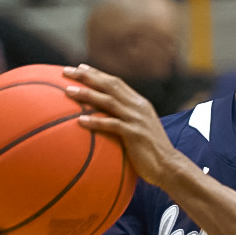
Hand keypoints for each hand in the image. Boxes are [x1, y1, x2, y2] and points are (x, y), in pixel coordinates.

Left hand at [64, 65, 184, 187]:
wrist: (169, 166)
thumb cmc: (150, 152)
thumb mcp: (139, 129)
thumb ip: (125, 120)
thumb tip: (105, 119)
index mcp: (139, 103)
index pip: (115, 82)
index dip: (97, 74)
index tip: (79, 68)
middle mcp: (138, 106)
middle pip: (109, 85)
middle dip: (87, 76)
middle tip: (66, 71)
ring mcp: (137, 119)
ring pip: (108, 101)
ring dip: (87, 94)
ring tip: (68, 91)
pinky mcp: (135, 134)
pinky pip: (112, 124)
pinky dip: (95, 121)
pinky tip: (80, 121)